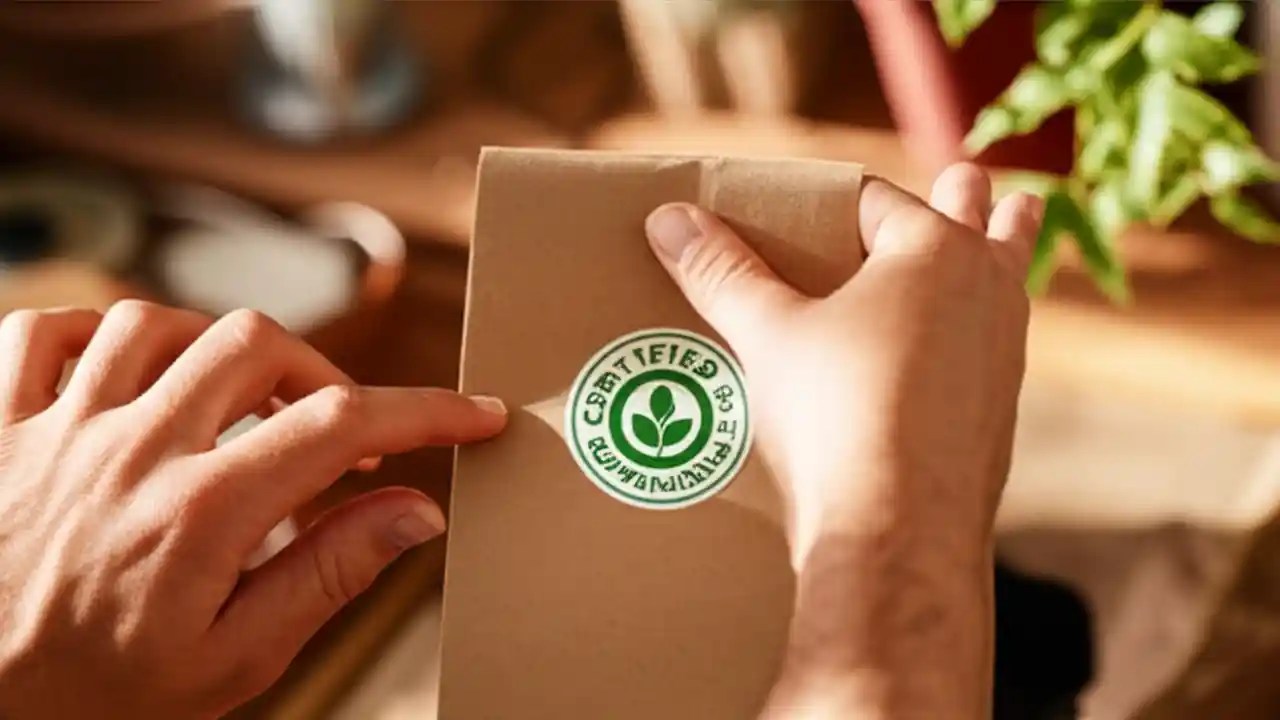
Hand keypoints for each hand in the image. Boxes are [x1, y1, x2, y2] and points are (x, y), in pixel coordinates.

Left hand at [0, 303, 506, 718]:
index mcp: (201, 513)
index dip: (425, 412)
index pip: (342, 425)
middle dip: (317, 374)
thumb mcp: (235, 662)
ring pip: (153, 321)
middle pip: (254, 344)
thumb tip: (414, 511)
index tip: (472, 415)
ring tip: (230, 403)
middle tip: (327, 429)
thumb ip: (329, 575)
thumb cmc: (95, 699)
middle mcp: (131, 450)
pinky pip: (42, 330)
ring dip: (212, 351)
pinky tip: (123, 376)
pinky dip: (93, 334)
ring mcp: (55, 428)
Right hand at [645, 164, 1042, 718]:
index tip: (808, 202)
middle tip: (968, 174)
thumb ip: (720, 272)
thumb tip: (669, 218)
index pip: (875, 198)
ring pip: (1005, 284)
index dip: (833, 196)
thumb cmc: (837, 417)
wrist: (899, 535)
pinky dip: (979, 331)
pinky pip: (994, 348)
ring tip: (1012, 225)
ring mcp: (1003, 354)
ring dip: (998, 256)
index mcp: (933, 251)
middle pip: (978, 221)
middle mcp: (986, 290)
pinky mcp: (999, 411)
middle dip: (967, 197)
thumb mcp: (768, 335)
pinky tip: (957, 351)